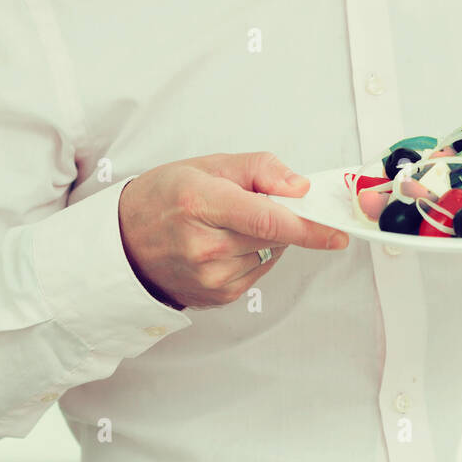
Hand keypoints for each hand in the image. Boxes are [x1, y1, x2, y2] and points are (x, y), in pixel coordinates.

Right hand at [118, 152, 347, 310]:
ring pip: (269, 254)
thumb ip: (261, 169)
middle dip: (284, 218)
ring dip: (266, 238)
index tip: (338, 232)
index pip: (268, 219)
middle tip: (262, 202)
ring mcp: (209, 278)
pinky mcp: (215, 297)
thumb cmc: (166, 196)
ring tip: (230, 224)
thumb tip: (300, 187)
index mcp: (201, 204)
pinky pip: (257, 272)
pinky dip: (253, 255)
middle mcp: (204, 247)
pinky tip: (226, 244)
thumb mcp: (210, 165)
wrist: (123, 242)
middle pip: (274, 235)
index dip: (309, 227)